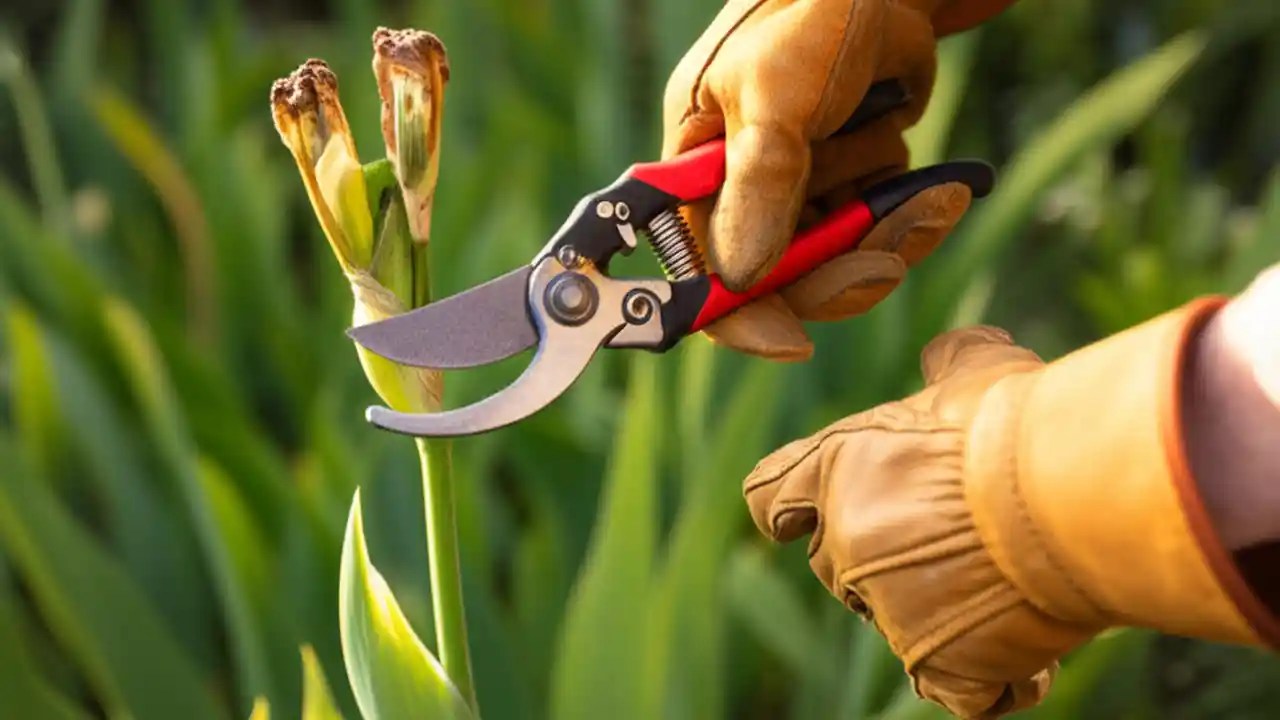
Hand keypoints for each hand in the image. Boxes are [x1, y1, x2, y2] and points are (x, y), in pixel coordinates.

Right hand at [661, 0, 1014, 359]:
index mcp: (693, 167)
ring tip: (925, 196)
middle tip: (882, 263)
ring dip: (882, 236)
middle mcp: (737, 189)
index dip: (732, 315)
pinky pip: (875, 235)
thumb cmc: (814, 15)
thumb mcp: (776, 96)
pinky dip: (909, 219)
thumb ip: (759, 183)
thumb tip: (741, 278)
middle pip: (774, 281)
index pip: (696, 267)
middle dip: (834, 272)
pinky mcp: (846, 186)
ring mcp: (794, 192)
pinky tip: (940, 192)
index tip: (788, 340)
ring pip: (834, 263)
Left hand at [741, 301, 1277, 717]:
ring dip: (947, 611)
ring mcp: (887, 609)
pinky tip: (1031, 644)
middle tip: (961, 539)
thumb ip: (949, 364)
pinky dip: (992, 673)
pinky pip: (958, 688)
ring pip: (901, 624)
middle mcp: (846, 540)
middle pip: (838, 567)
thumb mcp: (978, 369)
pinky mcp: (938, 662)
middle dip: (887, 561)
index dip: (788, 512)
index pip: (769, 499)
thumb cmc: (1020, 418)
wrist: (1068, 487)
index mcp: (836, 466)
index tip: (798, 520)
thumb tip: (949, 357)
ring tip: (1016, 578)